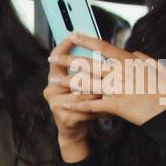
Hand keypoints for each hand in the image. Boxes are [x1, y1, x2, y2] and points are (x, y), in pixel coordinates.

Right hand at [44, 36, 100, 158]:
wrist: (73, 130)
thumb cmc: (79, 104)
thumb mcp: (78, 85)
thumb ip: (84, 70)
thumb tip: (100, 49)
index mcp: (53, 79)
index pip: (56, 59)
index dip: (63, 47)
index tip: (73, 35)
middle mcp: (50, 90)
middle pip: (72, 75)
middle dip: (91, 71)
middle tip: (108, 67)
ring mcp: (55, 104)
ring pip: (82, 93)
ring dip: (100, 91)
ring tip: (115, 90)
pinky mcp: (65, 117)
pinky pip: (87, 109)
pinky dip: (101, 108)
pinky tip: (112, 107)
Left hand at [50, 33, 165, 126]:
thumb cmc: (164, 91)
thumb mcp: (157, 68)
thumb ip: (144, 59)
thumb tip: (134, 52)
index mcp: (128, 62)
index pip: (103, 47)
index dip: (86, 40)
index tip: (73, 35)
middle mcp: (119, 73)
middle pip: (88, 64)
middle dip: (68, 60)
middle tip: (52, 57)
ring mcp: (116, 89)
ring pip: (86, 83)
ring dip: (67, 82)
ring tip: (53, 80)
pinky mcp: (114, 105)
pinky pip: (91, 104)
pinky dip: (78, 104)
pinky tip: (66, 103)